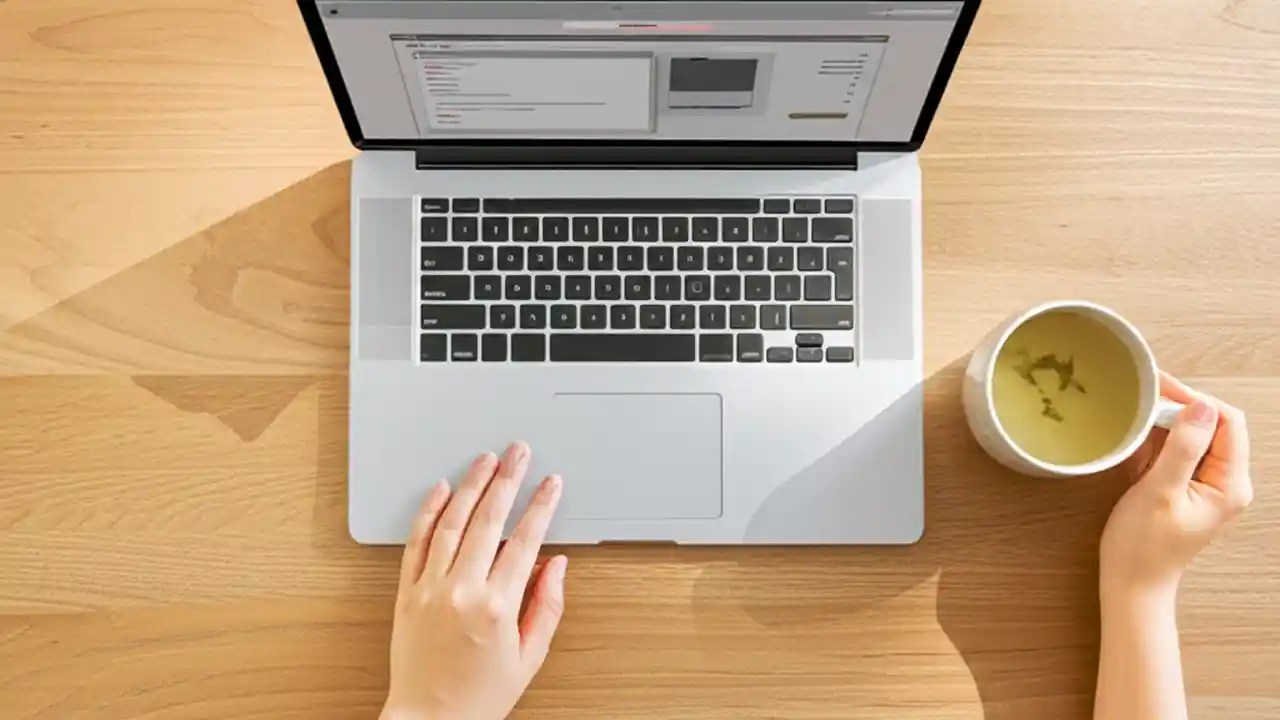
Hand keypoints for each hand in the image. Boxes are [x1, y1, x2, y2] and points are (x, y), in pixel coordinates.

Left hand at [382, 442, 565, 719]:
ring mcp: (430, 589)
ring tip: (485, 460)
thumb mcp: (529, 657)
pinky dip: (429, 512)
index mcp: (497, 606)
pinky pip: (417, 542)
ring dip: (471, 485)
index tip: (551, 484)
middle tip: (519, 453)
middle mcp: (462, 591)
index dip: (541, 505)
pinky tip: (442, 490)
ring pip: (452, 522)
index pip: (525, 539)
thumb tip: (556, 566)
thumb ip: (547, 606)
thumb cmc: (478, 697)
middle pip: (489, 519)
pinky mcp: (406, 593)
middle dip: (508, 479)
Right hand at [1100, 373, 1252, 598]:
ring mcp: (1208, 484)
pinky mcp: (1189, 486)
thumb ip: (1183, 448)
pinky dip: (1161, 439)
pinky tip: (1140, 439)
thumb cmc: (1143, 545)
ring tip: (1138, 414)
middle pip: (1215, 426)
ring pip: (1197, 436)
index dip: (1196, 400)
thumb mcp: (1160, 492)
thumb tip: (1200, 406)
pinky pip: (1182, 451)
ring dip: (1169, 422)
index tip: (1160, 388)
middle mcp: (1227, 482)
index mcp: (1230, 484)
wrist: (1131, 582)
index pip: (1228, 423)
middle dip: (1182, 407)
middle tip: (1145, 396)